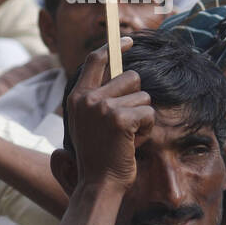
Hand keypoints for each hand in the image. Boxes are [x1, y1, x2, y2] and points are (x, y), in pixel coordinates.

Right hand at [63, 39, 152, 192]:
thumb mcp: (88, 122)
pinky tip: (133, 143)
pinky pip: (148, 113)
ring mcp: (102, 107)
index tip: (129, 41)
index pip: (96, 60)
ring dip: (143, 117)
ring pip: (144, 96)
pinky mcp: (120, 118)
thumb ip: (97, 99)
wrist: (99, 183)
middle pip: (131, 77)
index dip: (115, 47)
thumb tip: (123, 74)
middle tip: (126, 124)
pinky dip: (147, 130)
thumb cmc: (99, 155)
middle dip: (137, 98)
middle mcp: (87, 98)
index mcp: (77, 97)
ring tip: (127, 136)